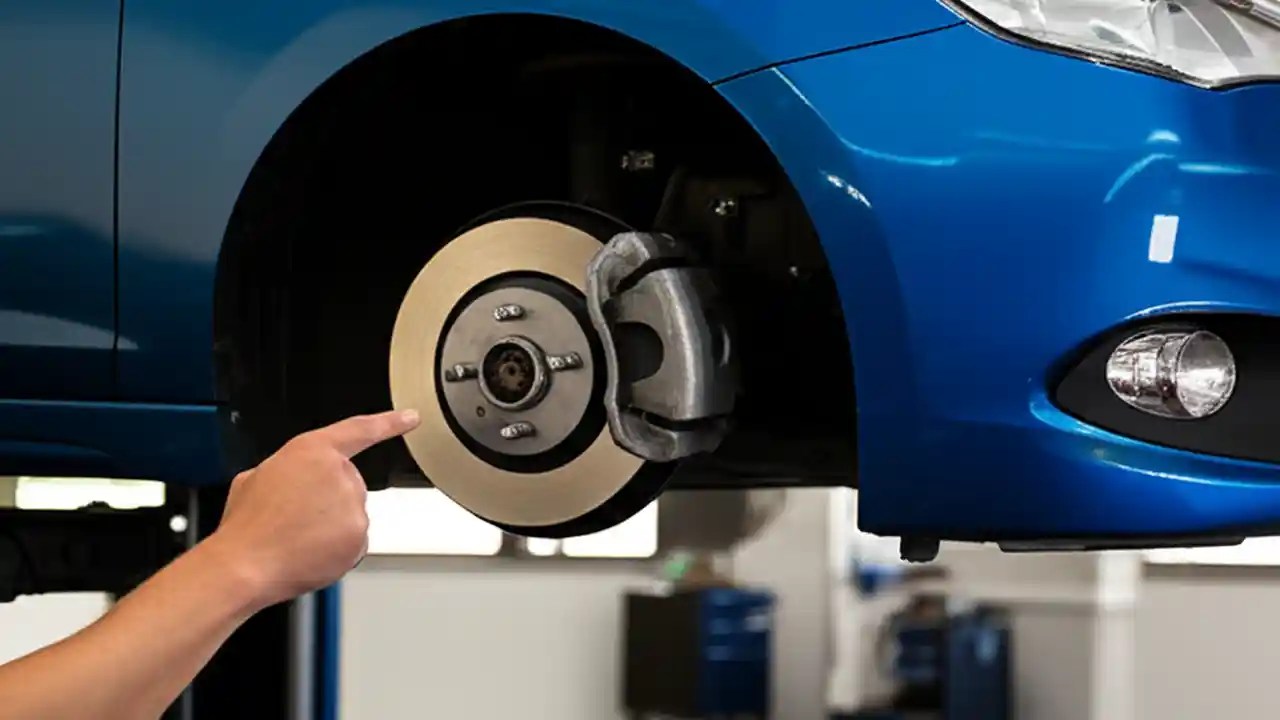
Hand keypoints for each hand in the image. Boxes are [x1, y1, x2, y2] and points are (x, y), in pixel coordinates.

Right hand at [207, 409, 419, 608]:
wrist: (245, 564)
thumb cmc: (247, 524)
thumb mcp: (255, 477)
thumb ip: (287, 469)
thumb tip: (293, 481)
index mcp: (313, 451)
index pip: (360, 430)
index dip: (389, 423)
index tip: (411, 418)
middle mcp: (340, 474)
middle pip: (348, 484)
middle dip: (328, 499)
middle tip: (295, 517)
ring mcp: (353, 506)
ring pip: (350, 515)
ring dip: (331, 525)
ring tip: (296, 535)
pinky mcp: (359, 536)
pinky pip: (354, 542)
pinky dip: (337, 549)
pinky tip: (309, 551)